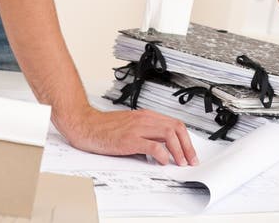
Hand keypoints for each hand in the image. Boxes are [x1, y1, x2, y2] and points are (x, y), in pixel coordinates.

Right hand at [56, 106, 198, 166]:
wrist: (88, 126)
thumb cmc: (106, 128)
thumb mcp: (131, 126)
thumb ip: (146, 133)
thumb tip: (160, 149)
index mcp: (147, 115)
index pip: (174, 123)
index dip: (186, 138)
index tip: (190, 152)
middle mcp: (145, 119)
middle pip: (175, 128)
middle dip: (187, 145)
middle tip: (190, 160)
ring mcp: (138, 128)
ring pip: (168, 134)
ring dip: (178, 150)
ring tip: (180, 162)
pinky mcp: (130, 139)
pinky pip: (152, 145)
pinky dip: (162, 154)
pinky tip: (163, 161)